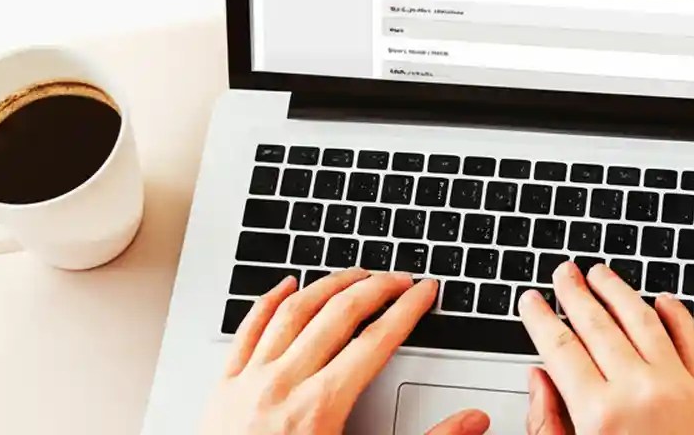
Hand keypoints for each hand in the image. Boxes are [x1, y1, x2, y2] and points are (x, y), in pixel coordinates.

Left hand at [202, 269, 489, 434]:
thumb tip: (470, 422)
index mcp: (322, 407)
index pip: (377, 340)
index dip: (408, 309)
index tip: (425, 291)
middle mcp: (284, 385)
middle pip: (338, 315)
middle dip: (376, 287)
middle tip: (400, 278)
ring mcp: (250, 383)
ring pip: (294, 311)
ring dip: (330, 284)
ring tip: (357, 273)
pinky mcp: (223, 389)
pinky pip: (248, 330)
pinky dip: (270, 300)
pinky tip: (287, 284)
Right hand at [519, 263, 693, 434]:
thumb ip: (551, 426)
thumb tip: (539, 380)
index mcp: (600, 416)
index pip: (560, 348)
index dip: (541, 318)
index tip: (531, 301)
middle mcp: (639, 391)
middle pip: (598, 325)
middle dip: (575, 293)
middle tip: (563, 272)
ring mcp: (680, 386)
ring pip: (643, 319)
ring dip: (619, 291)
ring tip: (602, 274)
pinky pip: (691, 338)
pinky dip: (675, 314)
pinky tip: (662, 301)